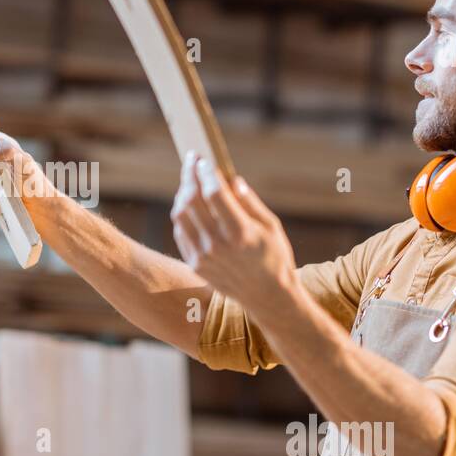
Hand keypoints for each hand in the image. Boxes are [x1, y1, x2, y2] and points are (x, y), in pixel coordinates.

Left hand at [171, 150, 295, 305]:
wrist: (267, 297)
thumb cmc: (275, 257)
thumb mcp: (271, 226)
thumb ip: (250, 202)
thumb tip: (231, 179)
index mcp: (240, 232)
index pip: (213, 193)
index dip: (206, 172)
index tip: (204, 159)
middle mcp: (217, 244)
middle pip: (191, 201)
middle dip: (190, 175)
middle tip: (192, 160)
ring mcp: (203, 256)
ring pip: (180, 215)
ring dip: (182, 193)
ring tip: (190, 181)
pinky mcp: (195, 265)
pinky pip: (181, 232)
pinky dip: (182, 215)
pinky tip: (190, 205)